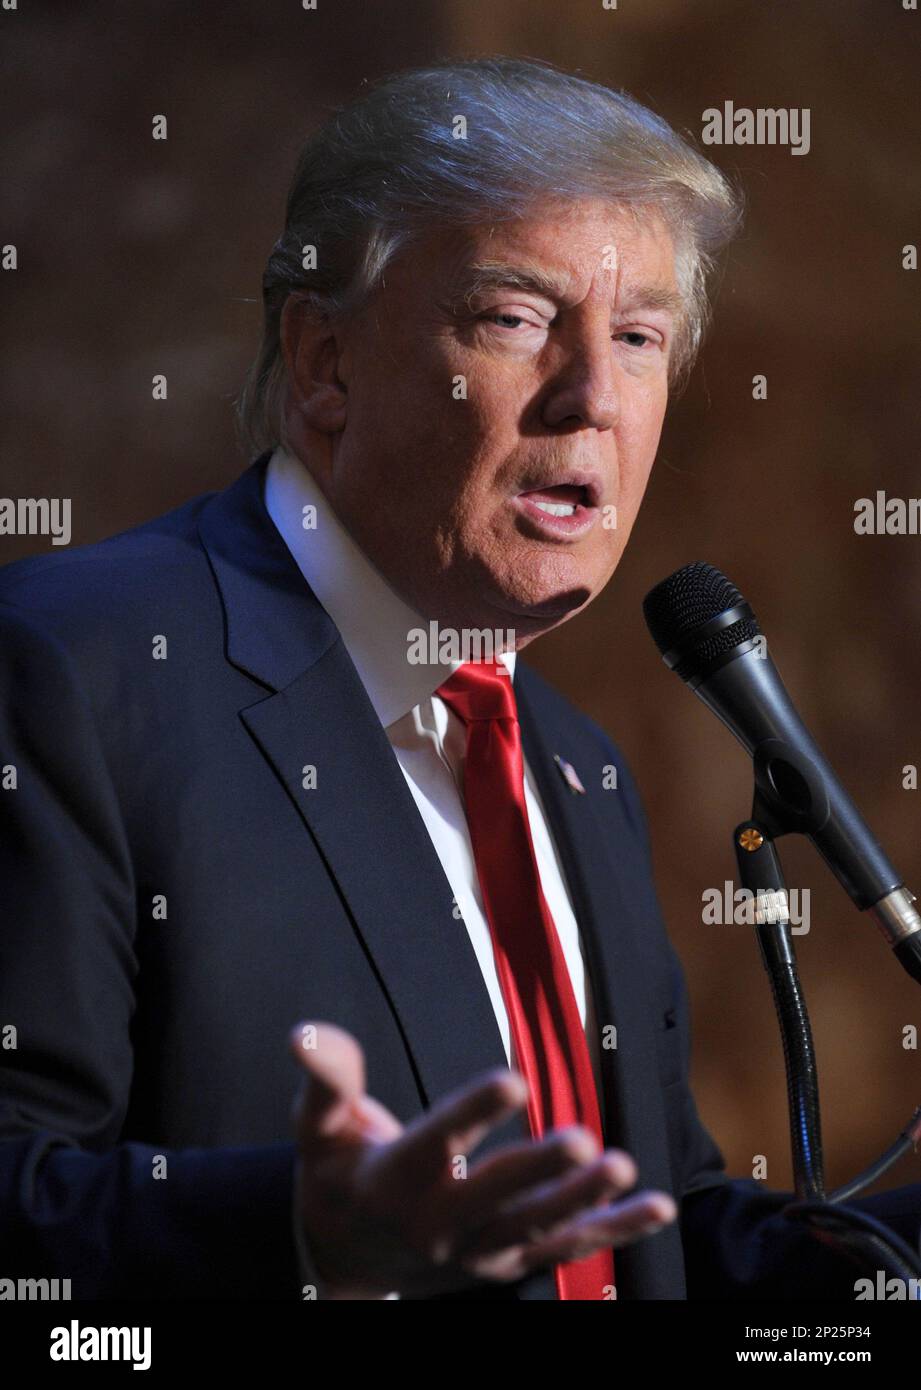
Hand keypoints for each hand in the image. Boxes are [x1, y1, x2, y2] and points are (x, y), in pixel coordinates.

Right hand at [288, 1020, 677, 1298]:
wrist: (345, 1261)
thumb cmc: (337, 1174)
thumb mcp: (317, 1127)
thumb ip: (327, 1077)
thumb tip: (305, 1032)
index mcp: (392, 1180)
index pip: (435, 1142)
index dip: (472, 1112)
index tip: (512, 1078)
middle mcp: (437, 1224)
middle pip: (493, 1196)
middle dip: (537, 1170)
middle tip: (579, 1139)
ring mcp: (477, 1251)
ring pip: (535, 1228)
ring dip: (582, 1202)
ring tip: (622, 1167)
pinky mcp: (506, 1263)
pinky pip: (564, 1248)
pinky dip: (613, 1230)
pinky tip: (656, 1205)